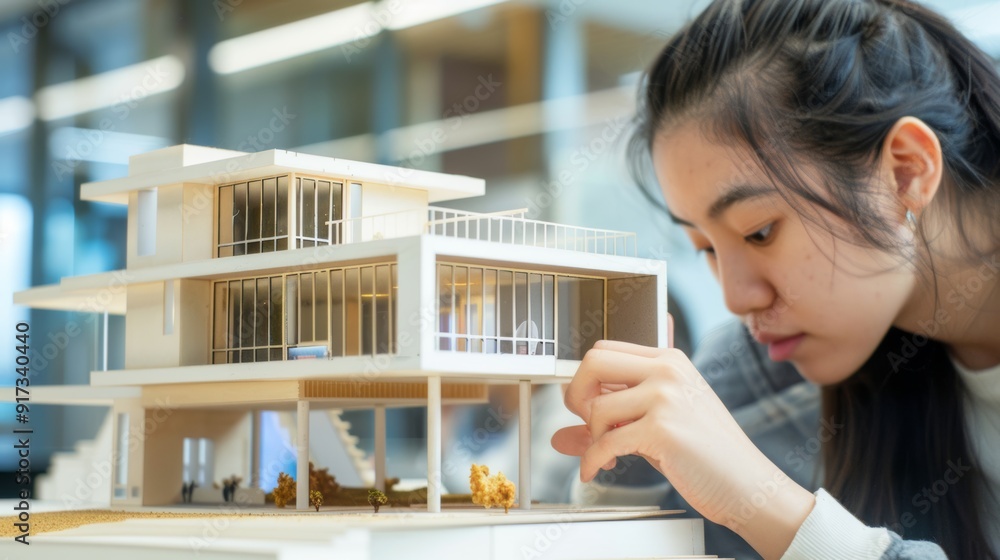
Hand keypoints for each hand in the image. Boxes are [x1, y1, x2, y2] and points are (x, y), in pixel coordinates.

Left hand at [551, 339, 814, 559]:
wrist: (750, 486)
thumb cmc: (710, 455)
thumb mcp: (659, 425)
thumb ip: (614, 422)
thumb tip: (559, 436)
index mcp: (669, 360)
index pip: (605, 349)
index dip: (585, 379)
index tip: (585, 404)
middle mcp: (668, 370)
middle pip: (593, 362)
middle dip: (576, 396)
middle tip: (586, 422)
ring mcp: (666, 397)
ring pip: (596, 407)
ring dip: (592, 437)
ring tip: (608, 454)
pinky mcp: (662, 429)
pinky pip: (604, 443)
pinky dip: (592, 461)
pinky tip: (597, 470)